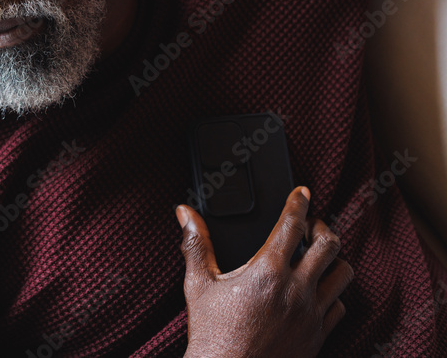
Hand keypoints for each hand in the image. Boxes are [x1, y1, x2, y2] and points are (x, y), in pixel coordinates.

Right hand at [177, 187, 353, 357]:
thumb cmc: (213, 334)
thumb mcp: (198, 284)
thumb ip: (195, 244)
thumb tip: (185, 214)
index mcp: (266, 271)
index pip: (292, 225)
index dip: (298, 202)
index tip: (301, 192)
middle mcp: (296, 289)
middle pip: (328, 245)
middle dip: (322, 227)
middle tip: (312, 224)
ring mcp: (311, 313)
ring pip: (342, 274)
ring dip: (334, 259)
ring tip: (321, 254)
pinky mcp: (318, 335)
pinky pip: (340, 305)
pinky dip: (333, 293)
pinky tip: (319, 290)